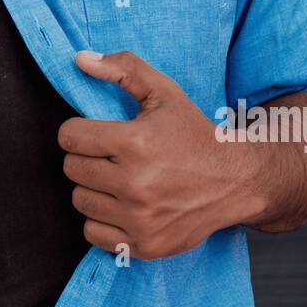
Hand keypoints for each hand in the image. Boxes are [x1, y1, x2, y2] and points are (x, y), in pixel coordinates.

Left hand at [58, 49, 265, 260]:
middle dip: (87, 159)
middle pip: (72, 169)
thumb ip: (123, 69)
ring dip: (94, 189)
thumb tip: (79, 60)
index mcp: (134, 143)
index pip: (69, 137)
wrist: (237, 180)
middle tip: (112, 157)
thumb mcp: (164, 92)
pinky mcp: (144, 246)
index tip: (97, 133)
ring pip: (80, 201)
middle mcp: (134, 184)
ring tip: (121, 180)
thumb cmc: (194, 133)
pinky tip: (125, 206)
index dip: (79, 131)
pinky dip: (103, 221)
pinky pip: (92, 233)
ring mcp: (139, 219)